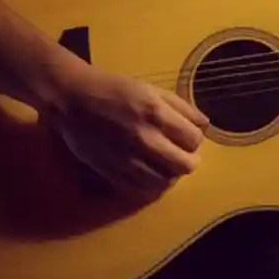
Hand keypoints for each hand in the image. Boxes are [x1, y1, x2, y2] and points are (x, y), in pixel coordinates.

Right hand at [45, 65, 208, 198]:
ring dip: (170, 174)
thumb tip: (204, 125)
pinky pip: (142, 189)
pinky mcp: (112, 172)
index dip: (194, 138)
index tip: (186, 135)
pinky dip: (151, 184)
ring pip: (165, 181)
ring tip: (165, 163)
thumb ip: (181, 107)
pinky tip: (149, 172)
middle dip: (189, 160)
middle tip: (181, 153)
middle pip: (185, 165)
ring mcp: (128, 159)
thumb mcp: (152, 89)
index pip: (194, 139)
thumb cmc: (115, 89)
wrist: (73, 100)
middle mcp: (144, 139)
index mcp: (156, 114)